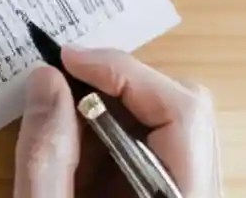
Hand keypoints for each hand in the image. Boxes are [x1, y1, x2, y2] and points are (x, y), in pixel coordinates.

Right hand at [14, 48, 220, 197]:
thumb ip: (47, 153)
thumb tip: (47, 78)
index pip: (180, 112)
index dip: (124, 73)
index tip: (69, 60)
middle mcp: (199, 192)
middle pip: (182, 108)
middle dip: (120, 84)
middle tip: (63, 81)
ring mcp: (189, 191)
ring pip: (169, 122)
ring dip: (115, 108)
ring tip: (63, 121)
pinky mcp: (172, 193)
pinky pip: (157, 145)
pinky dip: (114, 133)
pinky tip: (78, 152)